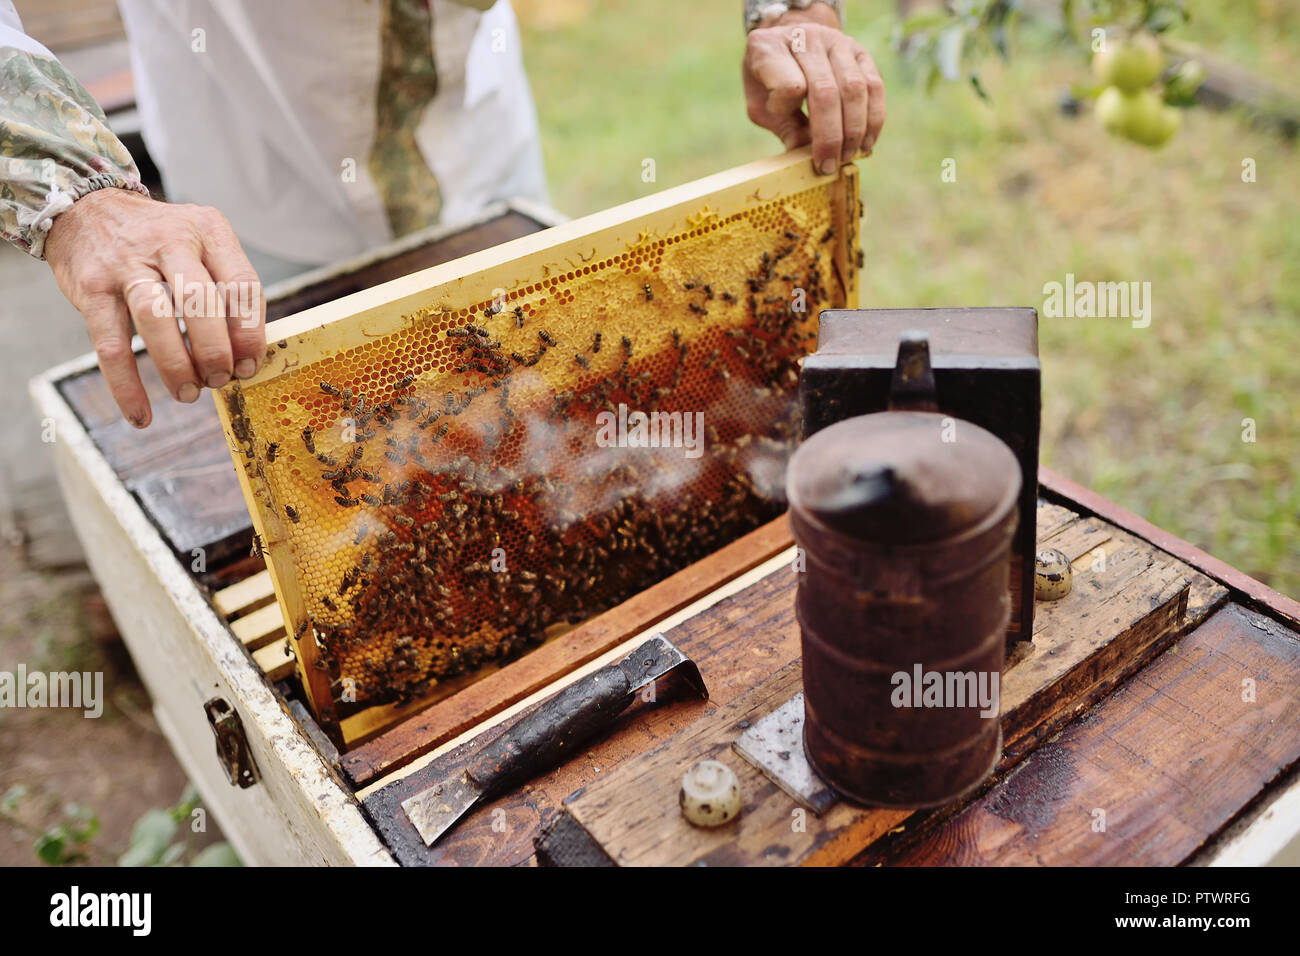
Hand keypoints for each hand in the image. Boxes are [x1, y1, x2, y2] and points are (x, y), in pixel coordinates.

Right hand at [44, 188, 265, 427]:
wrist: (85, 209)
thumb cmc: (158, 241)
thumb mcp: (200, 244)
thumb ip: (225, 289)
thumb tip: (246, 356)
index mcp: (208, 231)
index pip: (242, 285)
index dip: (250, 333)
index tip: (250, 365)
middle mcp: (170, 241)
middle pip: (201, 301)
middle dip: (216, 351)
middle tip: (221, 380)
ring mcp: (127, 262)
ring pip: (156, 318)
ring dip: (176, 364)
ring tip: (188, 393)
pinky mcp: (91, 287)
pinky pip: (110, 343)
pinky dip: (126, 385)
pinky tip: (140, 414)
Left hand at [743, 7, 885, 173]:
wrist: (788, 45)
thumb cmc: (768, 83)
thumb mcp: (761, 106)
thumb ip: (782, 128)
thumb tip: (804, 157)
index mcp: (768, 48)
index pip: (789, 86)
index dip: (789, 113)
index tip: (789, 132)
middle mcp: (805, 37)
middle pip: (825, 92)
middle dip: (830, 137)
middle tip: (828, 165)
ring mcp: (835, 41)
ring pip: (854, 89)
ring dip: (854, 131)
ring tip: (847, 157)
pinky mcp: (860, 51)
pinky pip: (874, 86)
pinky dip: (873, 119)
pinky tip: (866, 143)